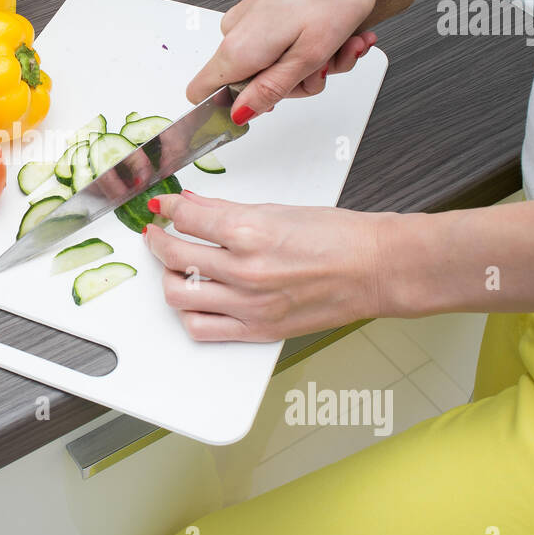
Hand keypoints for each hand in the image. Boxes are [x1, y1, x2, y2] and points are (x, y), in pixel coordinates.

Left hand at [143, 191, 387, 341]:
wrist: (375, 269)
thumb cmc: (337, 237)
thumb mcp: (276, 210)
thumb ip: (226, 210)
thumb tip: (191, 204)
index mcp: (249, 233)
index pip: (186, 218)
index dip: (169, 209)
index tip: (165, 207)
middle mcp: (244, 271)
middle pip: (174, 256)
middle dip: (158, 241)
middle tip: (158, 235)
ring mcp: (248, 305)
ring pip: (178, 294)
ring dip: (168, 277)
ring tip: (175, 266)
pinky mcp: (256, 330)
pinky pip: (201, 328)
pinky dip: (188, 312)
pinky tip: (194, 297)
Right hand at [187, 0, 408, 121]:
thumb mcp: (308, 55)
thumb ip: (271, 89)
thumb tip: (240, 114)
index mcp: (238, 50)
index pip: (202, 93)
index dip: (233, 108)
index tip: (269, 105)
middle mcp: (236, 32)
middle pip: (254, 83)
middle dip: (298, 82)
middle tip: (330, 65)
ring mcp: (252, 16)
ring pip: (277, 61)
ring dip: (317, 60)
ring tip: (347, 42)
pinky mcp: (269, 4)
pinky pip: (287, 39)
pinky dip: (316, 40)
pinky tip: (345, 31)